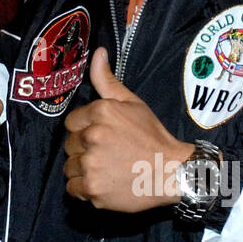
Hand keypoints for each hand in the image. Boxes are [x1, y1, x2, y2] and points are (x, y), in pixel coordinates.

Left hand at [63, 47, 190, 211]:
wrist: (173, 172)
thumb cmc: (153, 136)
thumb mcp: (132, 103)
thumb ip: (107, 80)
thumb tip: (97, 52)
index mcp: (100, 112)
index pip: (71, 123)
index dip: (85, 130)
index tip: (102, 137)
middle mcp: (92, 136)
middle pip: (69, 145)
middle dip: (84, 150)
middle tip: (108, 154)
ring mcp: (91, 164)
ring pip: (69, 167)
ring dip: (83, 170)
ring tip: (107, 169)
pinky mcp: (92, 189)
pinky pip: (72, 189)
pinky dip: (84, 189)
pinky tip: (103, 183)